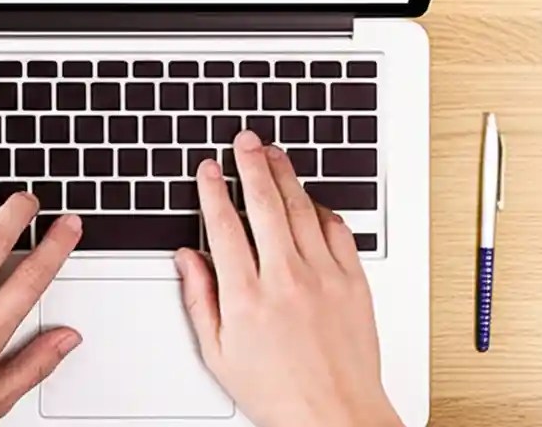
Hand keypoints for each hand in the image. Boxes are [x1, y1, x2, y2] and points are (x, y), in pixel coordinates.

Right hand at [176, 131, 402, 426]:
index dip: (213, 191)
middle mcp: (286, 279)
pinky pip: (337, 230)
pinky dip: (322, 209)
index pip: (224, 226)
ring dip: (285, 176)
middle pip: (264, 204)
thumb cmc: (278, 393)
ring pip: (302, 209)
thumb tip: (188, 259)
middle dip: (250, 165)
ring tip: (273, 155)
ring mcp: (324, 276)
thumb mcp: (219, 354)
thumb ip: (200, 300)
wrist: (335, 415)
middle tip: (243, 142)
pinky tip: (312, 199)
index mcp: (246, 296)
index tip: (208, 170)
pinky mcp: (353, 281)